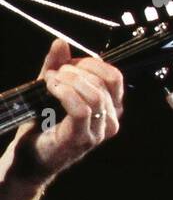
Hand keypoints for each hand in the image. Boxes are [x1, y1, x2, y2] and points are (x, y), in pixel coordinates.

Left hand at [12, 39, 124, 185]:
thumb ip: (57, 66)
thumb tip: (60, 43)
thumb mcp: (51, 89)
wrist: (29, 156)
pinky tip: (52, 90)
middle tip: (54, 74)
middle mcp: (111, 120)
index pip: (115, 77)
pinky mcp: (82, 138)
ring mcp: (99, 132)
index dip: (92, 64)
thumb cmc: (43, 125)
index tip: (68, 64)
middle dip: (75, 71)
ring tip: (50, 82)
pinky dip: (65, 94)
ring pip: (94, 95)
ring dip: (69, 81)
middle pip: (105, 83)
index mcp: (110, 107)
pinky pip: (81, 109)